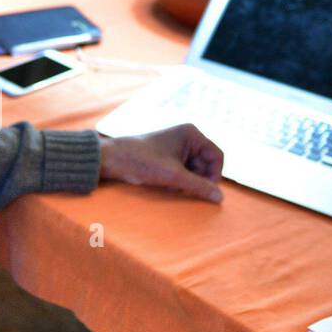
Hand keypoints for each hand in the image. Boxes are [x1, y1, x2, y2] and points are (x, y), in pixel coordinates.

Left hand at [98, 125, 224, 202]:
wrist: (110, 159)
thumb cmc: (140, 162)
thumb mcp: (172, 176)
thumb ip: (198, 186)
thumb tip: (220, 198)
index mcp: (191, 133)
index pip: (217, 156)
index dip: (215, 175)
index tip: (206, 191)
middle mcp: (187, 137)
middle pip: (206, 164)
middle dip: (197, 179)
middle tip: (182, 189)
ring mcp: (177, 146)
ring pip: (194, 170)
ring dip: (186, 182)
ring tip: (171, 186)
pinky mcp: (168, 156)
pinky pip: (183, 171)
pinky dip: (178, 180)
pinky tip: (165, 184)